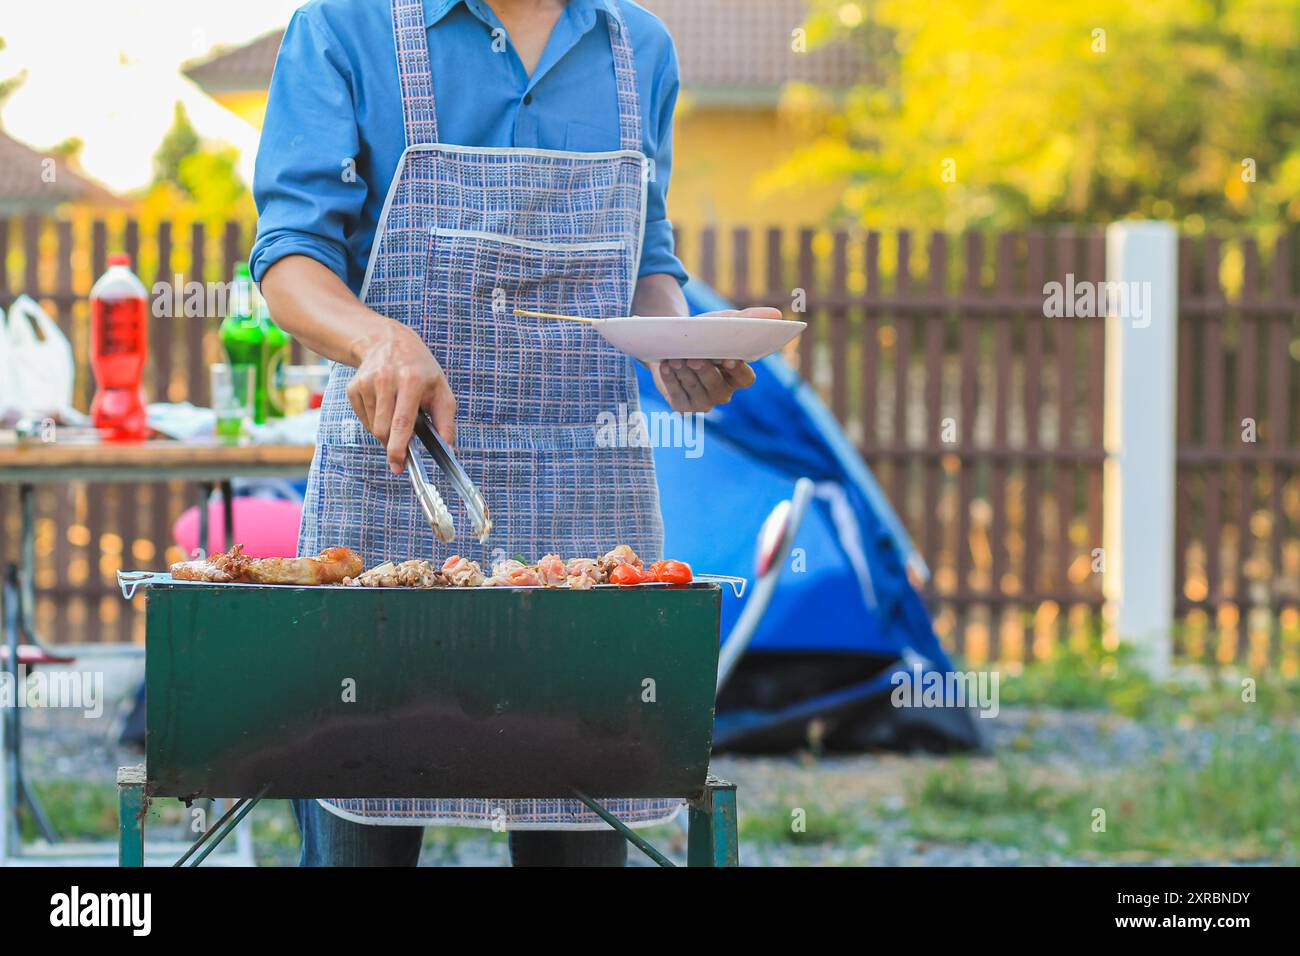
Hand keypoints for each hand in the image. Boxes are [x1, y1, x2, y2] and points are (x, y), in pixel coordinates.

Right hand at [346, 321, 456, 473]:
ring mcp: (367, 383)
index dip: (399, 448)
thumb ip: (446, 420)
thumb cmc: (420, 370)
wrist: (389, 342)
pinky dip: (375, 421)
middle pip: (384, 429)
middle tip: (402, 451)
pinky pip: (364, 419)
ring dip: (386, 431)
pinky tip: (384, 406)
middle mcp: (386, 380)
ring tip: (397, 414)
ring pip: (373, 427)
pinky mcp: (353, 387)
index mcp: (411, 381)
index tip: (398, 465)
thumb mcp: (441, 389)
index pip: (402, 422)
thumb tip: (449, 448)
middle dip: (393, 445)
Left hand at [650, 307, 780, 412]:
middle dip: (705, 372)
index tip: (729, 359)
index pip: (746, 379)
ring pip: (697, 392)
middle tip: (693, 359)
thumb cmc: (702, 334)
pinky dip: (671, 381)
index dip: (738, 372)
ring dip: (685, 375)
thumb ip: (748, 319)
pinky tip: (666, 367)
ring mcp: (703, 402)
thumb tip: (777, 315)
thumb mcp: (722, 322)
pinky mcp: (683, 406)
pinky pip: (678, 397)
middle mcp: (723, 393)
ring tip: (675, 359)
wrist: (670, 342)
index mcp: (738, 376)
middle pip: (718, 388)